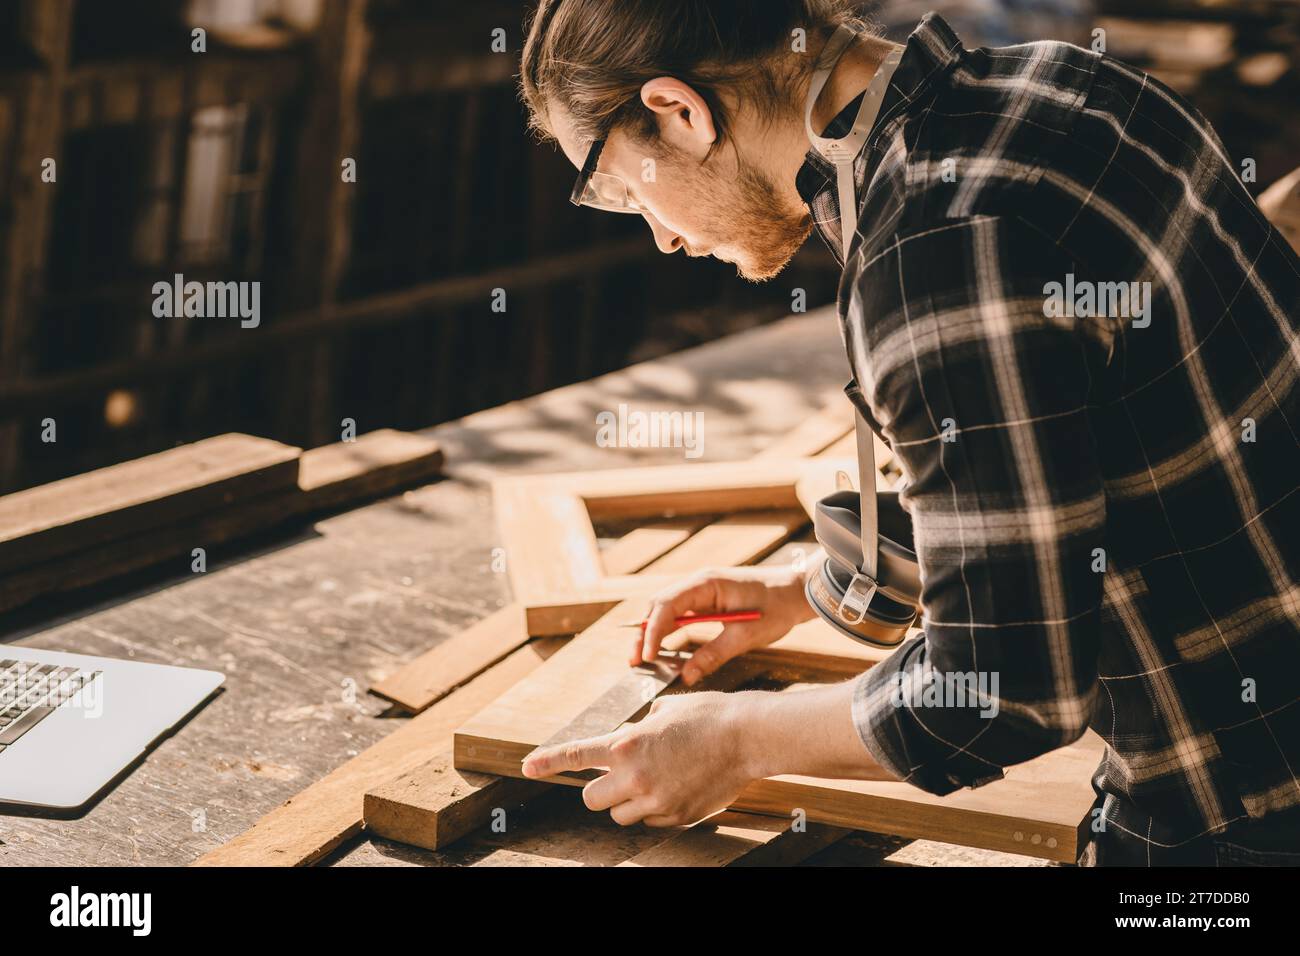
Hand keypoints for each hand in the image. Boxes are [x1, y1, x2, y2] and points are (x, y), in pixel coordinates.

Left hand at [521, 691, 758, 826]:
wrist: (747, 737)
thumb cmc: (708, 715)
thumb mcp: (664, 710)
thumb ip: (639, 730)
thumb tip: (633, 740)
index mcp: (626, 744)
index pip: (576, 755)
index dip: (547, 763)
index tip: (526, 768)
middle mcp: (634, 775)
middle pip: (591, 798)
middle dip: (600, 789)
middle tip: (619, 776)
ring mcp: (655, 801)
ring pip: (619, 815)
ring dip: (627, 802)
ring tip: (655, 780)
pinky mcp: (676, 817)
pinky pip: (649, 822)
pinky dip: (654, 810)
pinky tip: (676, 788)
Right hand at [635, 564, 816, 685]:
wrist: (797, 592)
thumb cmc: (775, 608)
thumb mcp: (745, 637)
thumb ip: (713, 655)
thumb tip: (686, 676)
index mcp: (706, 584)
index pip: (667, 605)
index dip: (652, 632)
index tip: (647, 656)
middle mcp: (699, 583)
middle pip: (660, 606)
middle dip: (645, 633)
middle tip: (635, 662)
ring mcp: (703, 591)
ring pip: (667, 609)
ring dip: (654, 632)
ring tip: (644, 658)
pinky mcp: (708, 600)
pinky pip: (681, 614)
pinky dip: (670, 630)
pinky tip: (665, 650)